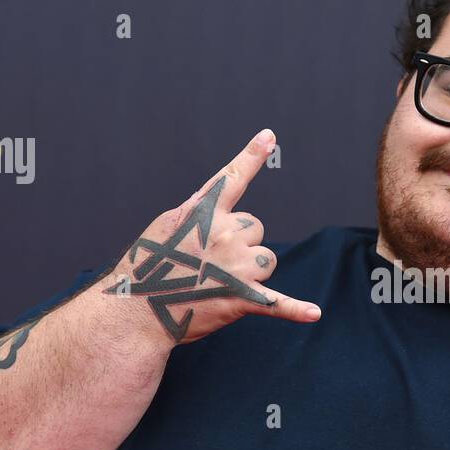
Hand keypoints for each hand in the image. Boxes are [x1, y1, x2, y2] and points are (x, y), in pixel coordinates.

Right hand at [96, 128, 321, 346]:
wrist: (135, 312)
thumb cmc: (145, 270)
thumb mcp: (166, 228)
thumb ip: (198, 215)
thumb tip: (223, 217)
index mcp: (203, 213)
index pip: (232, 178)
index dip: (251, 156)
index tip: (269, 136)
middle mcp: (223, 233)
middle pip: (256, 229)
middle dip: (241, 244)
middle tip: (209, 263)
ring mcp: (235, 266)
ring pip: (267, 260)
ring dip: (252, 271)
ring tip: (219, 284)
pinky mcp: (241, 298)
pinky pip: (277, 303)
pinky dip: (296, 310)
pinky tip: (314, 314)